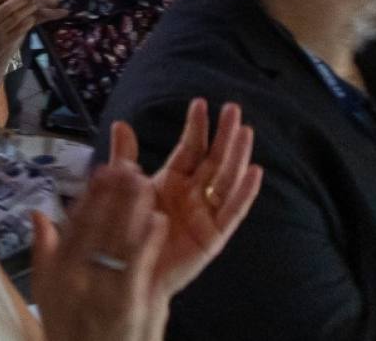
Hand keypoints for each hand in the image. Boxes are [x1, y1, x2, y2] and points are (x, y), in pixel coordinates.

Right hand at [31, 161, 169, 340]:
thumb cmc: (69, 332)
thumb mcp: (46, 293)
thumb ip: (43, 253)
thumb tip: (38, 215)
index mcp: (58, 272)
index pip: (74, 225)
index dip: (89, 195)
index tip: (101, 169)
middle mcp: (79, 277)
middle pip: (98, 226)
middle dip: (113, 193)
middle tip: (126, 163)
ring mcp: (106, 290)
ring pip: (119, 240)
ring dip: (132, 209)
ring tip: (145, 180)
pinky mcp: (131, 304)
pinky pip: (140, 266)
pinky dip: (149, 241)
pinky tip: (158, 219)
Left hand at [106, 99, 261, 297]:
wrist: (128, 271)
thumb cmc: (127, 230)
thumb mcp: (123, 188)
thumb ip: (125, 157)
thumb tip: (121, 123)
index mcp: (173, 181)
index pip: (190, 148)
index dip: (197, 127)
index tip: (200, 103)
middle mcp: (193, 194)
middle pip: (214, 160)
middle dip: (224, 135)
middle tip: (232, 108)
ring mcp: (206, 214)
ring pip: (228, 180)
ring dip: (238, 156)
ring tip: (245, 131)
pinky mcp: (213, 236)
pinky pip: (233, 212)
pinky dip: (245, 193)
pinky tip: (255, 172)